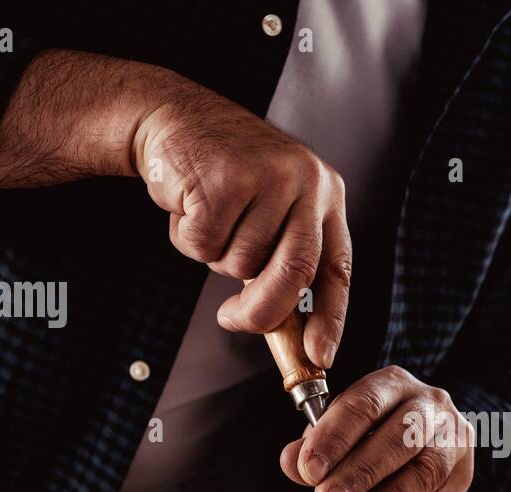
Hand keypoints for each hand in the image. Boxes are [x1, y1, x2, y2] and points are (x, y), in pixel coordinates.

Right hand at [0, 51, 348, 366]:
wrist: (174, 117)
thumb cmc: (223, 177)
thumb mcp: (269, 211)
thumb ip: (282, 259)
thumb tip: (284, 330)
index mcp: (325, 196)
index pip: (336, 269)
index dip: (331, 319)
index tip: (321, 356)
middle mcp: (305, 184)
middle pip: (294, 274)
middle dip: (262, 311)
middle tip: (233, 321)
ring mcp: (267, 178)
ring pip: (240, 264)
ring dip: (214, 257)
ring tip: (208, 217)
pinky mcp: (224, 179)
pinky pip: (204, 245)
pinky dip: (188, 239)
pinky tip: (188, 204)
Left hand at [280, 366, 474, 491]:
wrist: (426, 434)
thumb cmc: (373, 430)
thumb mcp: (341, 426)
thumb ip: (314, 444)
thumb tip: (293, 463)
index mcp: (394, 384)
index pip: (365, 404)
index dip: (336, 438)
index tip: (310, 470)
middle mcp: (431, 407)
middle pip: (400, 439)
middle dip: (360, 474)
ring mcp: (452, 443)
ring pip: (423, 475)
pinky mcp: (461, 478)